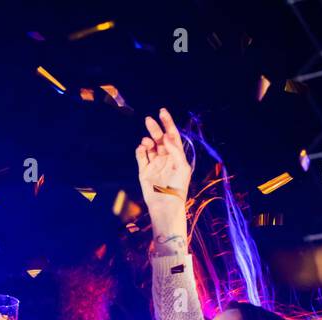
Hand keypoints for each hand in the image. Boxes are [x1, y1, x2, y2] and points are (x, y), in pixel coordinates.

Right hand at [136, 107, 191, 235]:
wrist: (165, 204)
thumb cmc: (178, 187)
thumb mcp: (181, 166)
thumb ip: (174, 150)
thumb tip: (164, 136)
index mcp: (176, 155)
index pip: (172, 136)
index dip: (168, 123)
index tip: (162, 112)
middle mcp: (165, 158)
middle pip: (159, 138)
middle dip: (154, 128)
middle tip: (149, 120)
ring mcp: (154, 164)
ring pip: (149, 146)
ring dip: (147, 141)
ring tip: (146, 142)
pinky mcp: (144, 171)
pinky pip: (141, 157)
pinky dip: (140, 151)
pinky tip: (141, 148)